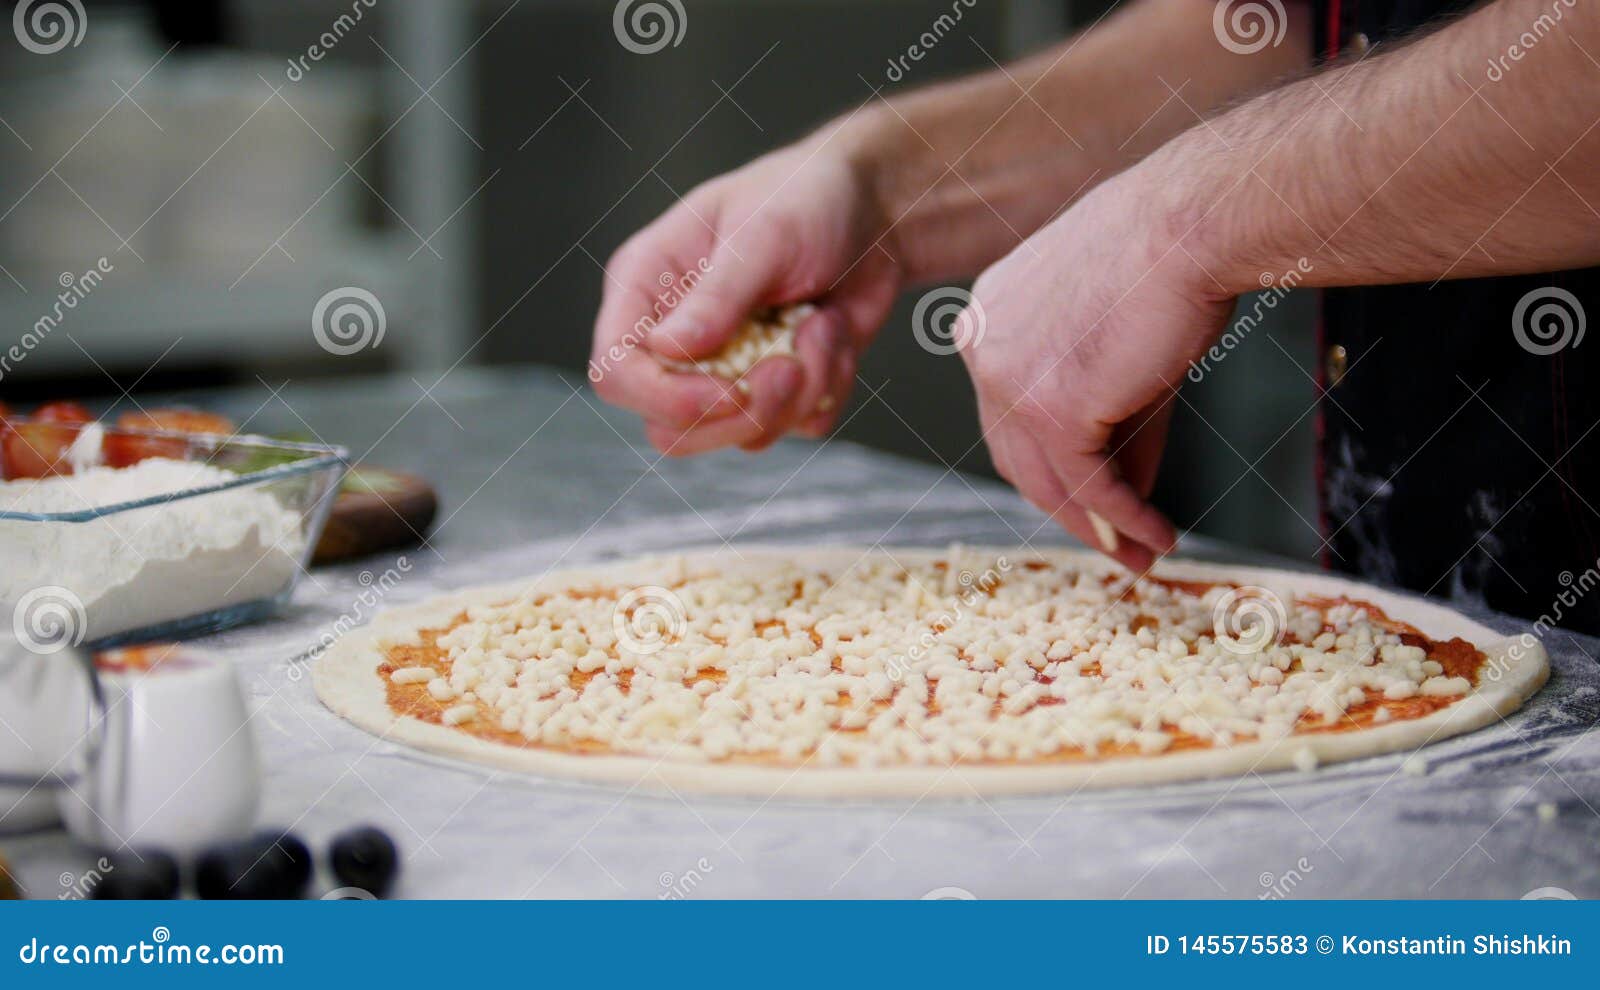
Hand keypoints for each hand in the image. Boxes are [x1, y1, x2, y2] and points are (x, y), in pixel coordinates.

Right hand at [590, 139, 901, 454]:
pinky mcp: (777, 387)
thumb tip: (666, 350)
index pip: (616, 372)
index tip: (730, 390)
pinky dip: (830, 386)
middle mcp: (677, 338)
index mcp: (646, 288)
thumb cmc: (805, 196)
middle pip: (673, 430)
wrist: (872, 208)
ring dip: (800, 391)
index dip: (664, 398)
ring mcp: (726, 369)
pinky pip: (797, 426)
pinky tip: (834, 331)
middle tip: (792, 365)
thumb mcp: (763, 235)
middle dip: (744, 412)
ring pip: (741, 436)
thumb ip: (715, 296)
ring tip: (823, 325)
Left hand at [959, 164, 1234, 569]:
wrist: (1190, 221)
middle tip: (1116, 541)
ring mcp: (1008, 380)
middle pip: (1018, 453)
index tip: (1092, 496)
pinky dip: (1124, 517)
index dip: (1053, 462)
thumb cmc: (1168, 254)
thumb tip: (1123, 497)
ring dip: (1097, 525)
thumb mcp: (1120, 343)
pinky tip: (1156, 535)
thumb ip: (1112, 418)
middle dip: (1069, 506)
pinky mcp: (1049, 408)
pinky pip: (1089, 484)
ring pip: (1049, 478)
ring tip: (1140, 551)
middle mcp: (983, 347)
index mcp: (989, 318)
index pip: (1010, 412)